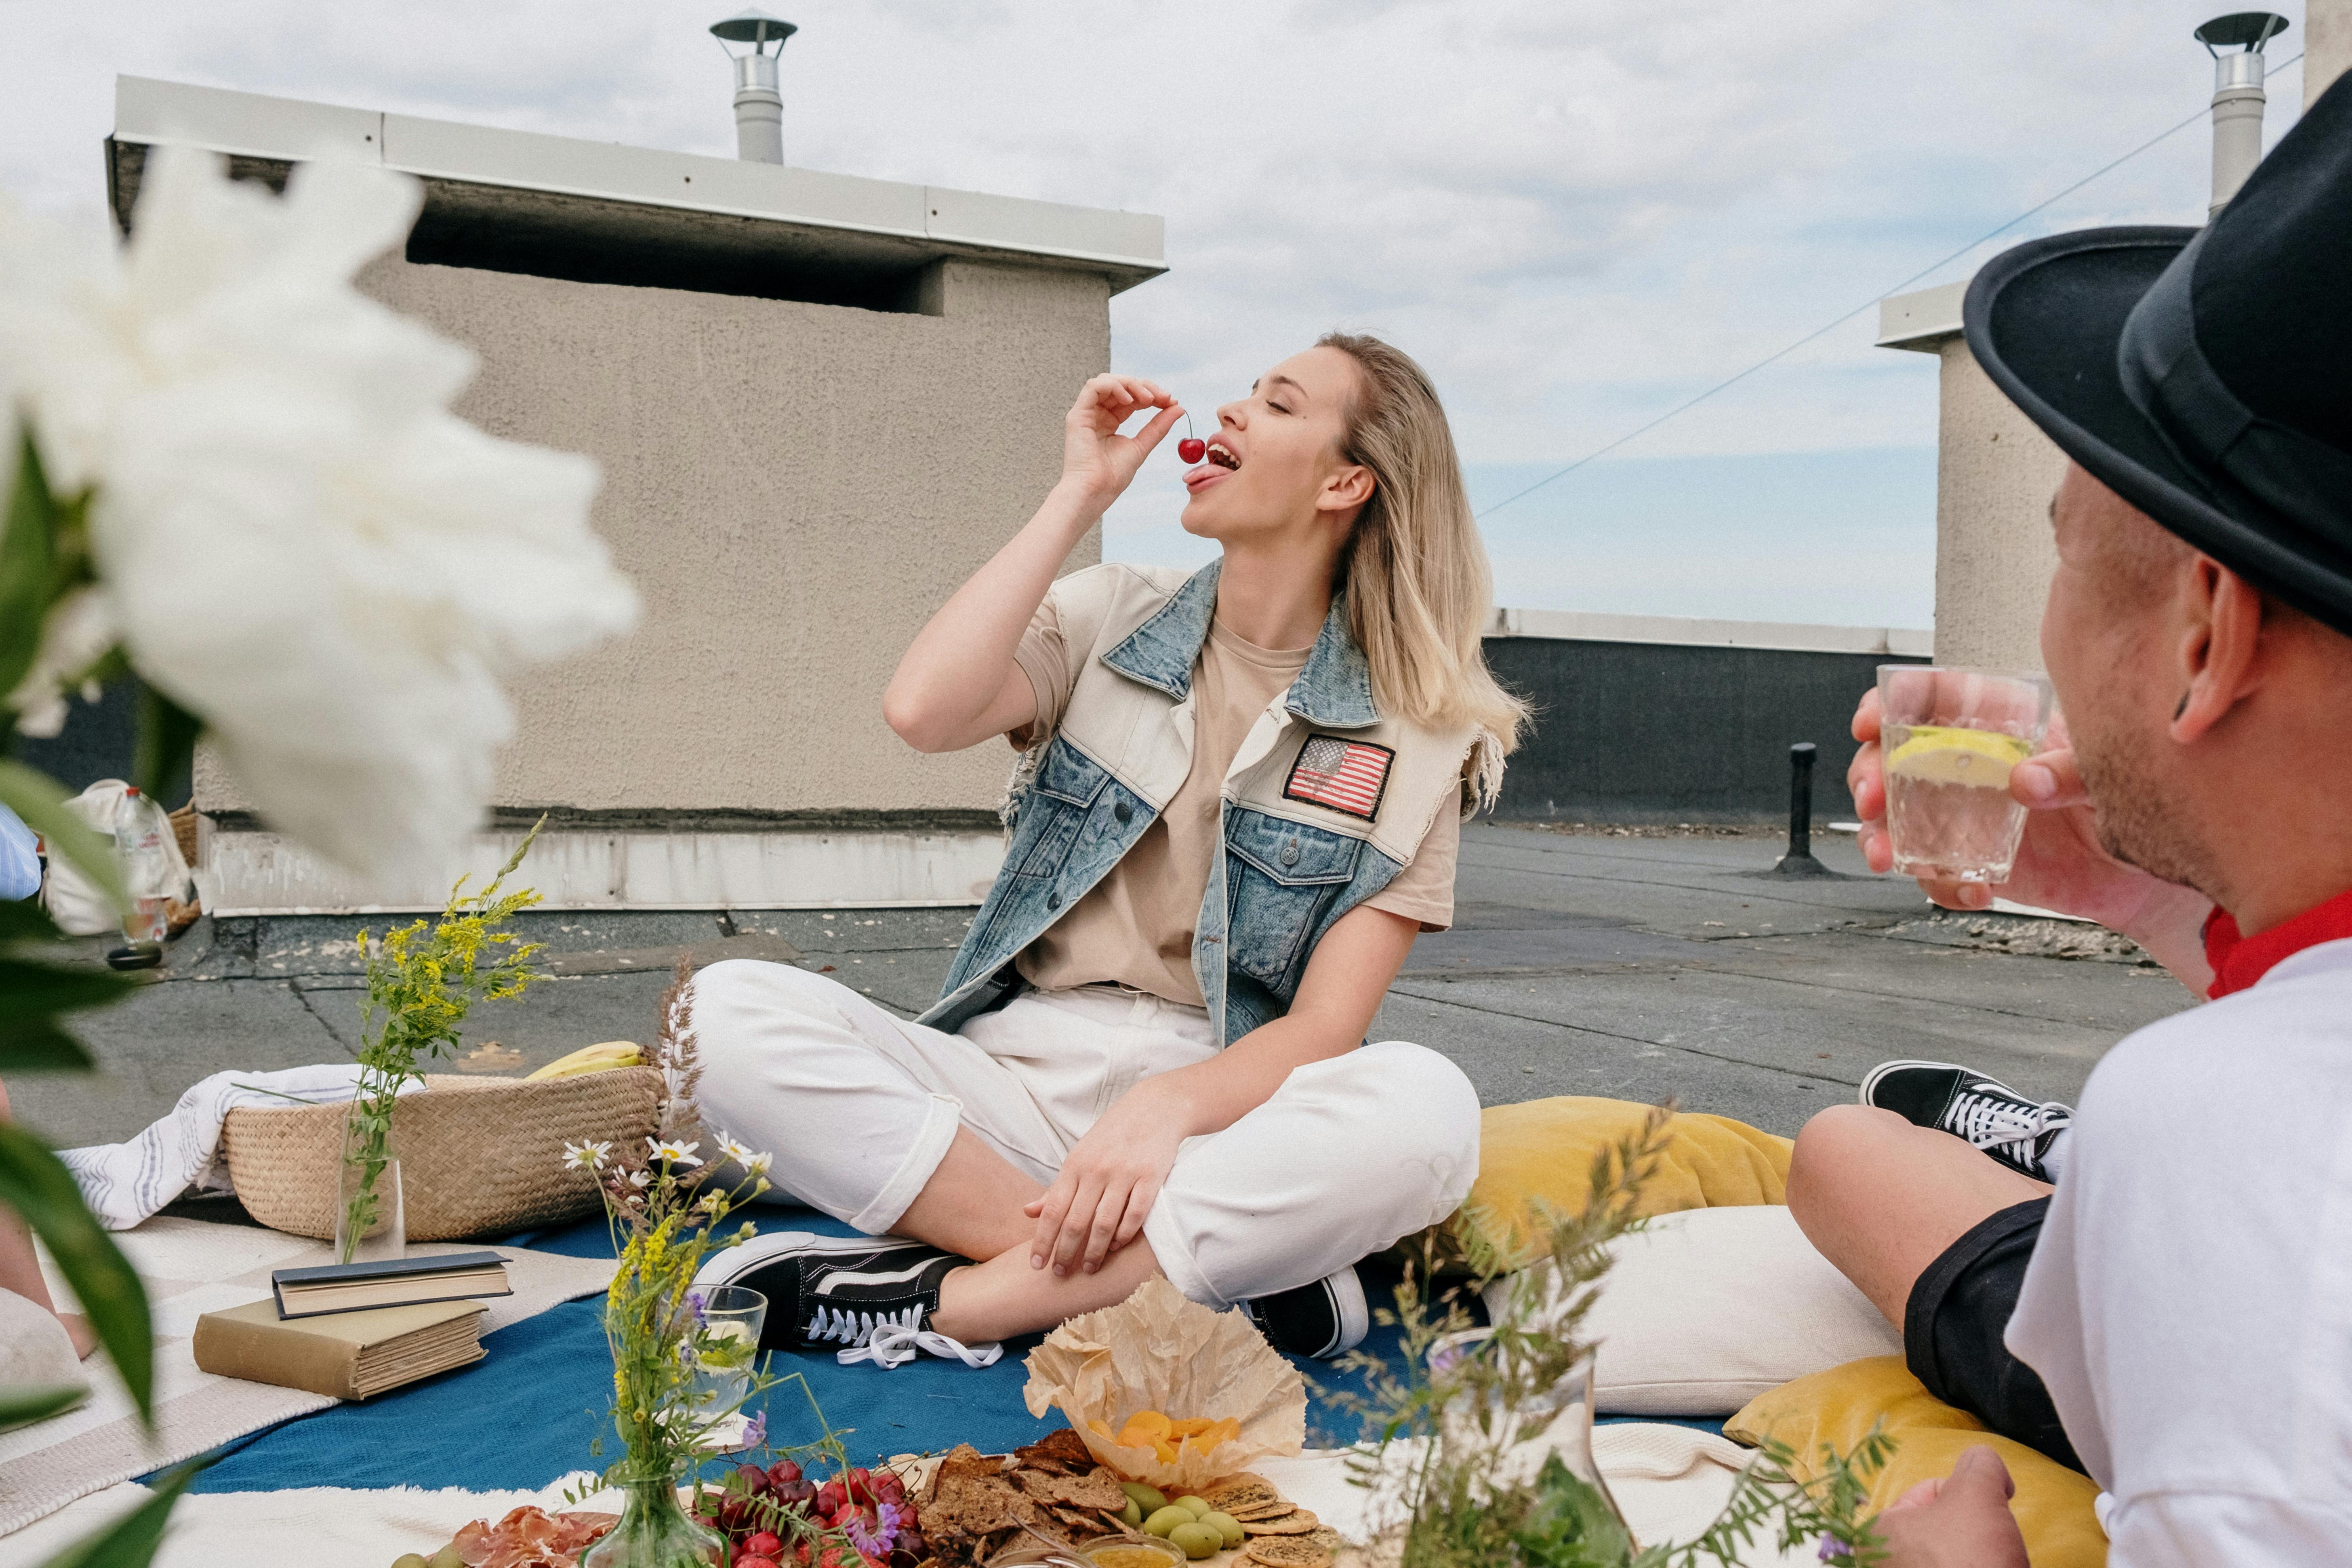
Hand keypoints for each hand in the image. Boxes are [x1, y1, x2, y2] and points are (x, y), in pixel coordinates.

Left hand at [1025, 1080, 1187, 1277]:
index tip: (1036, 1264)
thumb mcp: (1079, 1156)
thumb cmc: (1112, 1136)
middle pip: (1075, 1222)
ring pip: (1104, 1223)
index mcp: (1075, 1165)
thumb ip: (1056, 1188)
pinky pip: (1135, 1215)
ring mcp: (1124, 1174)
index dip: (1042, 1240)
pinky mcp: (1151, 1177)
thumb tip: (1027, 1212)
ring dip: (1094, 1251)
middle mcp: (1096, 1170)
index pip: (1052, 1210)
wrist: (1153, 1108)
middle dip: (1065, 1253)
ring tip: (1089, 1268)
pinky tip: (1116, 1247)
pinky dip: (1124, 1235)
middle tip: (1060, 1275)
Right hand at [1060, 374, 1183, 507]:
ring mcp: (1086, 413)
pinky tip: (1129, 400)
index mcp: (1110, 421)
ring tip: (1148, 399)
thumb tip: (1178, 408)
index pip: (1132, 398)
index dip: (1152, 394)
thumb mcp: (1142, 446)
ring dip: (1131, 384)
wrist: (1094, 492)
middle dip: (1145, 387)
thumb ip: (1158, 426)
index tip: (1171, 401)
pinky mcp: (1077, 414)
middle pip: (1121, 385)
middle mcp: (1097, 414)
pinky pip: (1093, 387)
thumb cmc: (1112, 477)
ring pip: (1107, 381)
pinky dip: (1114, 386)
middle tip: (1164, 397)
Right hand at [1849, 687, 2208, 937]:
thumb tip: (2025, 780)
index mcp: (1999, 723)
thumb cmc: (2132, 802)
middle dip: (1869, 773)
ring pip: (1894, 815)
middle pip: (1892, 756)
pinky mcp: (1968, 857)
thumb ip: (2071, 772)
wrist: (2145, 876)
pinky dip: (1938, 884)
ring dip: (1879, 835)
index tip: (1872, 722)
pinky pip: (1931, 870)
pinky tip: (1970, 890)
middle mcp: (1969, 763)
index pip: (1931, 698)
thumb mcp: (2111, 775)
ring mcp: (1962, 812)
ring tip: (1887, 856)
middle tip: (1872, 795)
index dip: (1891, 704)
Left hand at [1871, 1446, 2028, 1566]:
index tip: (1978, 1524)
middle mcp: (1880, 1564)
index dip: (1967, 1501)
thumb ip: (1980, 1464)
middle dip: (1971, 1536)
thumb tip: (1987, 1466)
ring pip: (1954, 1559)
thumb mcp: (1977, 1490)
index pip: (1931, 1493)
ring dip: (1976, 1559)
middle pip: (1943, 1530)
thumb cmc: (1969, 1561)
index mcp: (1875, 1531)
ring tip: (1984, 1567)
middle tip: (1983, 1552)